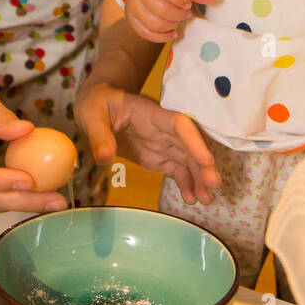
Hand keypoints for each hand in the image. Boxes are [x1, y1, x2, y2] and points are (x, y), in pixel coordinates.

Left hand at [74, 79, 221, 204]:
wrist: (98, 105)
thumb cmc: (97, 103)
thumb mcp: (91, 114)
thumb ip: (99, 135)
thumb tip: (105, 157)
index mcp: (150, 113)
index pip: (179, 125)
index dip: (195, 141)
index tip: (207, 160)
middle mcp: (163, 129)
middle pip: (189, 145)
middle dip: (203, 165)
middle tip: (213, 186)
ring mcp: (163, 144)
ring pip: (187, 160)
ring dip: (198, 179)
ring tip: (206, 200)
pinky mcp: (158, 157)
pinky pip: (177, 170)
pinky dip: (186, 183)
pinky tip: (191, 199)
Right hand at [124, 0, 215, 42]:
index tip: (187, 2)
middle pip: (160, 10)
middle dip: (179, 14)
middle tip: (186, 12)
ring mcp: (133, 7)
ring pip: (154, 24)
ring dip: (172, 25)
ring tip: (178, 18)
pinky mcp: (132, 20)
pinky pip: (146, 34)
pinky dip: (162, 37)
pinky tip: (172, 32)